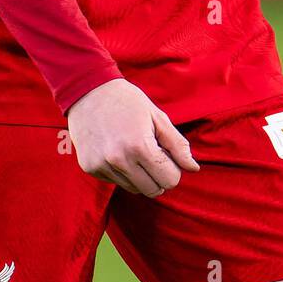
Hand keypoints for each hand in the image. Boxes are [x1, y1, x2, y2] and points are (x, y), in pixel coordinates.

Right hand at [67, 78, 199, 196]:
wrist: (88, 91)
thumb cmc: (128, 101)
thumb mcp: (157, 117)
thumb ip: (177, 145)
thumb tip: (194, 168)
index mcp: (140, 146)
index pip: (169, 180)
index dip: (173, 169)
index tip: (166, 155)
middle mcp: (120, 160)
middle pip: (153, 190)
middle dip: (159, 177)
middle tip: (153, 156)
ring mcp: (102, 166)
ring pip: (135, 189)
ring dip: (140, 176)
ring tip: (134, 150)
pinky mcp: (90, 168)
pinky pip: (116, 182)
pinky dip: (122, 172)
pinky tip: (117, 150)